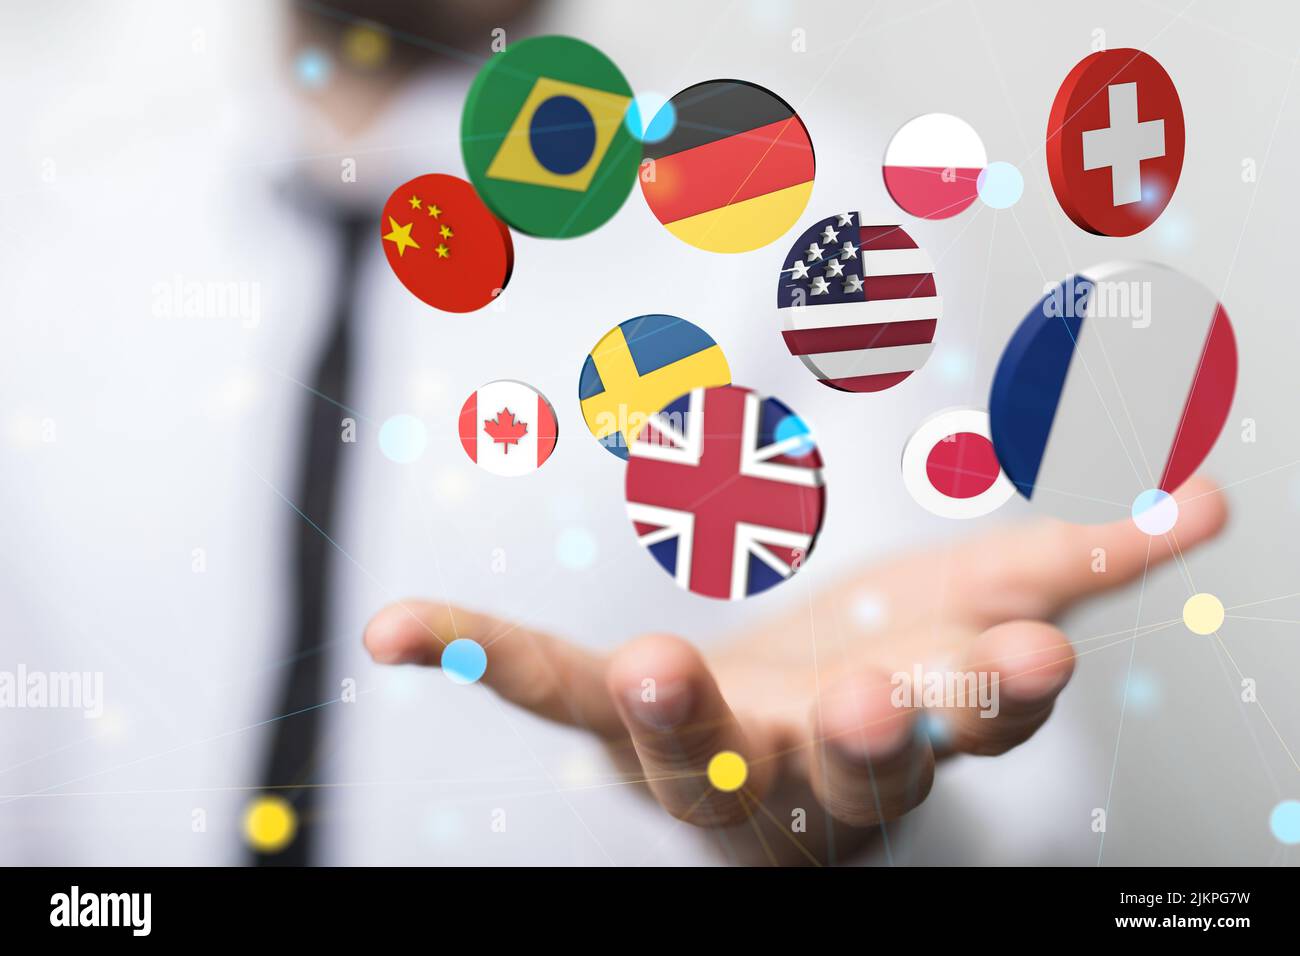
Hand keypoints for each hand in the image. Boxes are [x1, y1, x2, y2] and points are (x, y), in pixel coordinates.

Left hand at [364, 477, 1225, 863]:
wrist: (786, 708)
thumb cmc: (891, 661)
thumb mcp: (987, 602)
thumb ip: (1088, 558)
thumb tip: (1210, 502)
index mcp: (909, 735)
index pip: (967, 722)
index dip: (998, 695)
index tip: (1035, 658)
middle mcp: (806, 770)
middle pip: (841, 770)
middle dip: (864, 739)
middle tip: (872, 703)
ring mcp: (700, 753)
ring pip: (691, 754)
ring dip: (676, 717)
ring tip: (654, 664)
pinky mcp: (613, 717)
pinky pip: (539, 687)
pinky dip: (472, 651)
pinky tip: (391, 627)